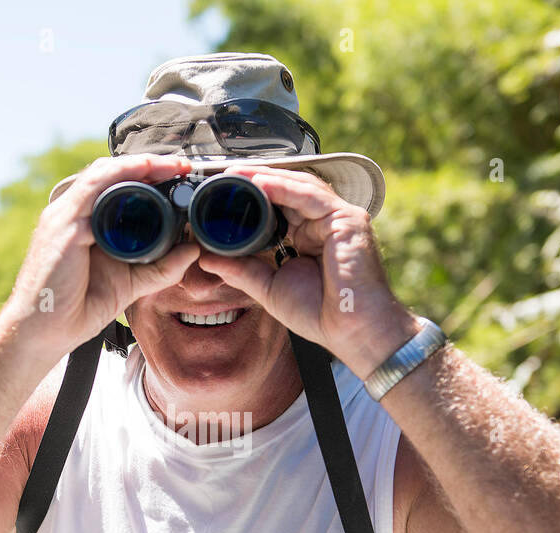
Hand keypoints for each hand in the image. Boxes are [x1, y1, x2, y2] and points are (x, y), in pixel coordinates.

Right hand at [6, 154, 201, 359]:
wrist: (45, 332)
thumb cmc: (76, 308)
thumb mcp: (131, 283)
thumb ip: (161, 268)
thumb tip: (192, 251)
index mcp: (84, 222)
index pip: (115, 185)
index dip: (147, 174)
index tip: (179, 174)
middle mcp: (72, 213)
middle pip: (110, 173)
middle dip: (148, 163)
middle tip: (181, 165)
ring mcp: (65, 217)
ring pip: (103, 174)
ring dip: (140, 164)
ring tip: (170, 165)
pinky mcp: (64, 227)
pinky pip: (93, 189)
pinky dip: (120, 176)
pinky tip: (144, 172)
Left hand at [196, 166, 421, 376]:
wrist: (352, 331)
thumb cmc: (320, 314)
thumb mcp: (269, 288)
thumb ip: (241, 270)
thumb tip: (207, 258)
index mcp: (308, 237)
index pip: (278, 206)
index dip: (252, 196)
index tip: (222, 192)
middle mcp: (323, 223)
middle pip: (288, 190)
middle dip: (256, 180)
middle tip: (224, 174)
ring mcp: (337, 218)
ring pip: (299, 186)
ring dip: (267, 178)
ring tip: (236, 174)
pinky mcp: (346, 219)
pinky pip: (311, 196)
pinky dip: (285, 188)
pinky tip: (260, 184)